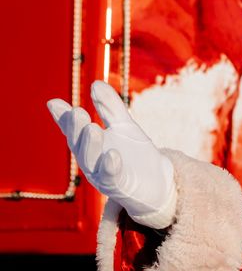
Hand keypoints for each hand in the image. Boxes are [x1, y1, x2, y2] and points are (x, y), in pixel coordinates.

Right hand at [47, 81, 176, 227]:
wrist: (158, 183)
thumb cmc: (135, 155)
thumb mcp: (124, 126)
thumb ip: (109, 107)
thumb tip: (95, 83)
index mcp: (90, 145)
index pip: (74, 130)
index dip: (63, 118)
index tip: (55, 103)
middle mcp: (91, 161)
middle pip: (79, 145)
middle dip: (76, 129)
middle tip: (77, 111)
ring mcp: (103, 175)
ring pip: (91, 162)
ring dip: (90, 146)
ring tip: (92, 128)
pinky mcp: (120, 187)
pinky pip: (112, 178)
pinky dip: (110, 167)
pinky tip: (112, 154)